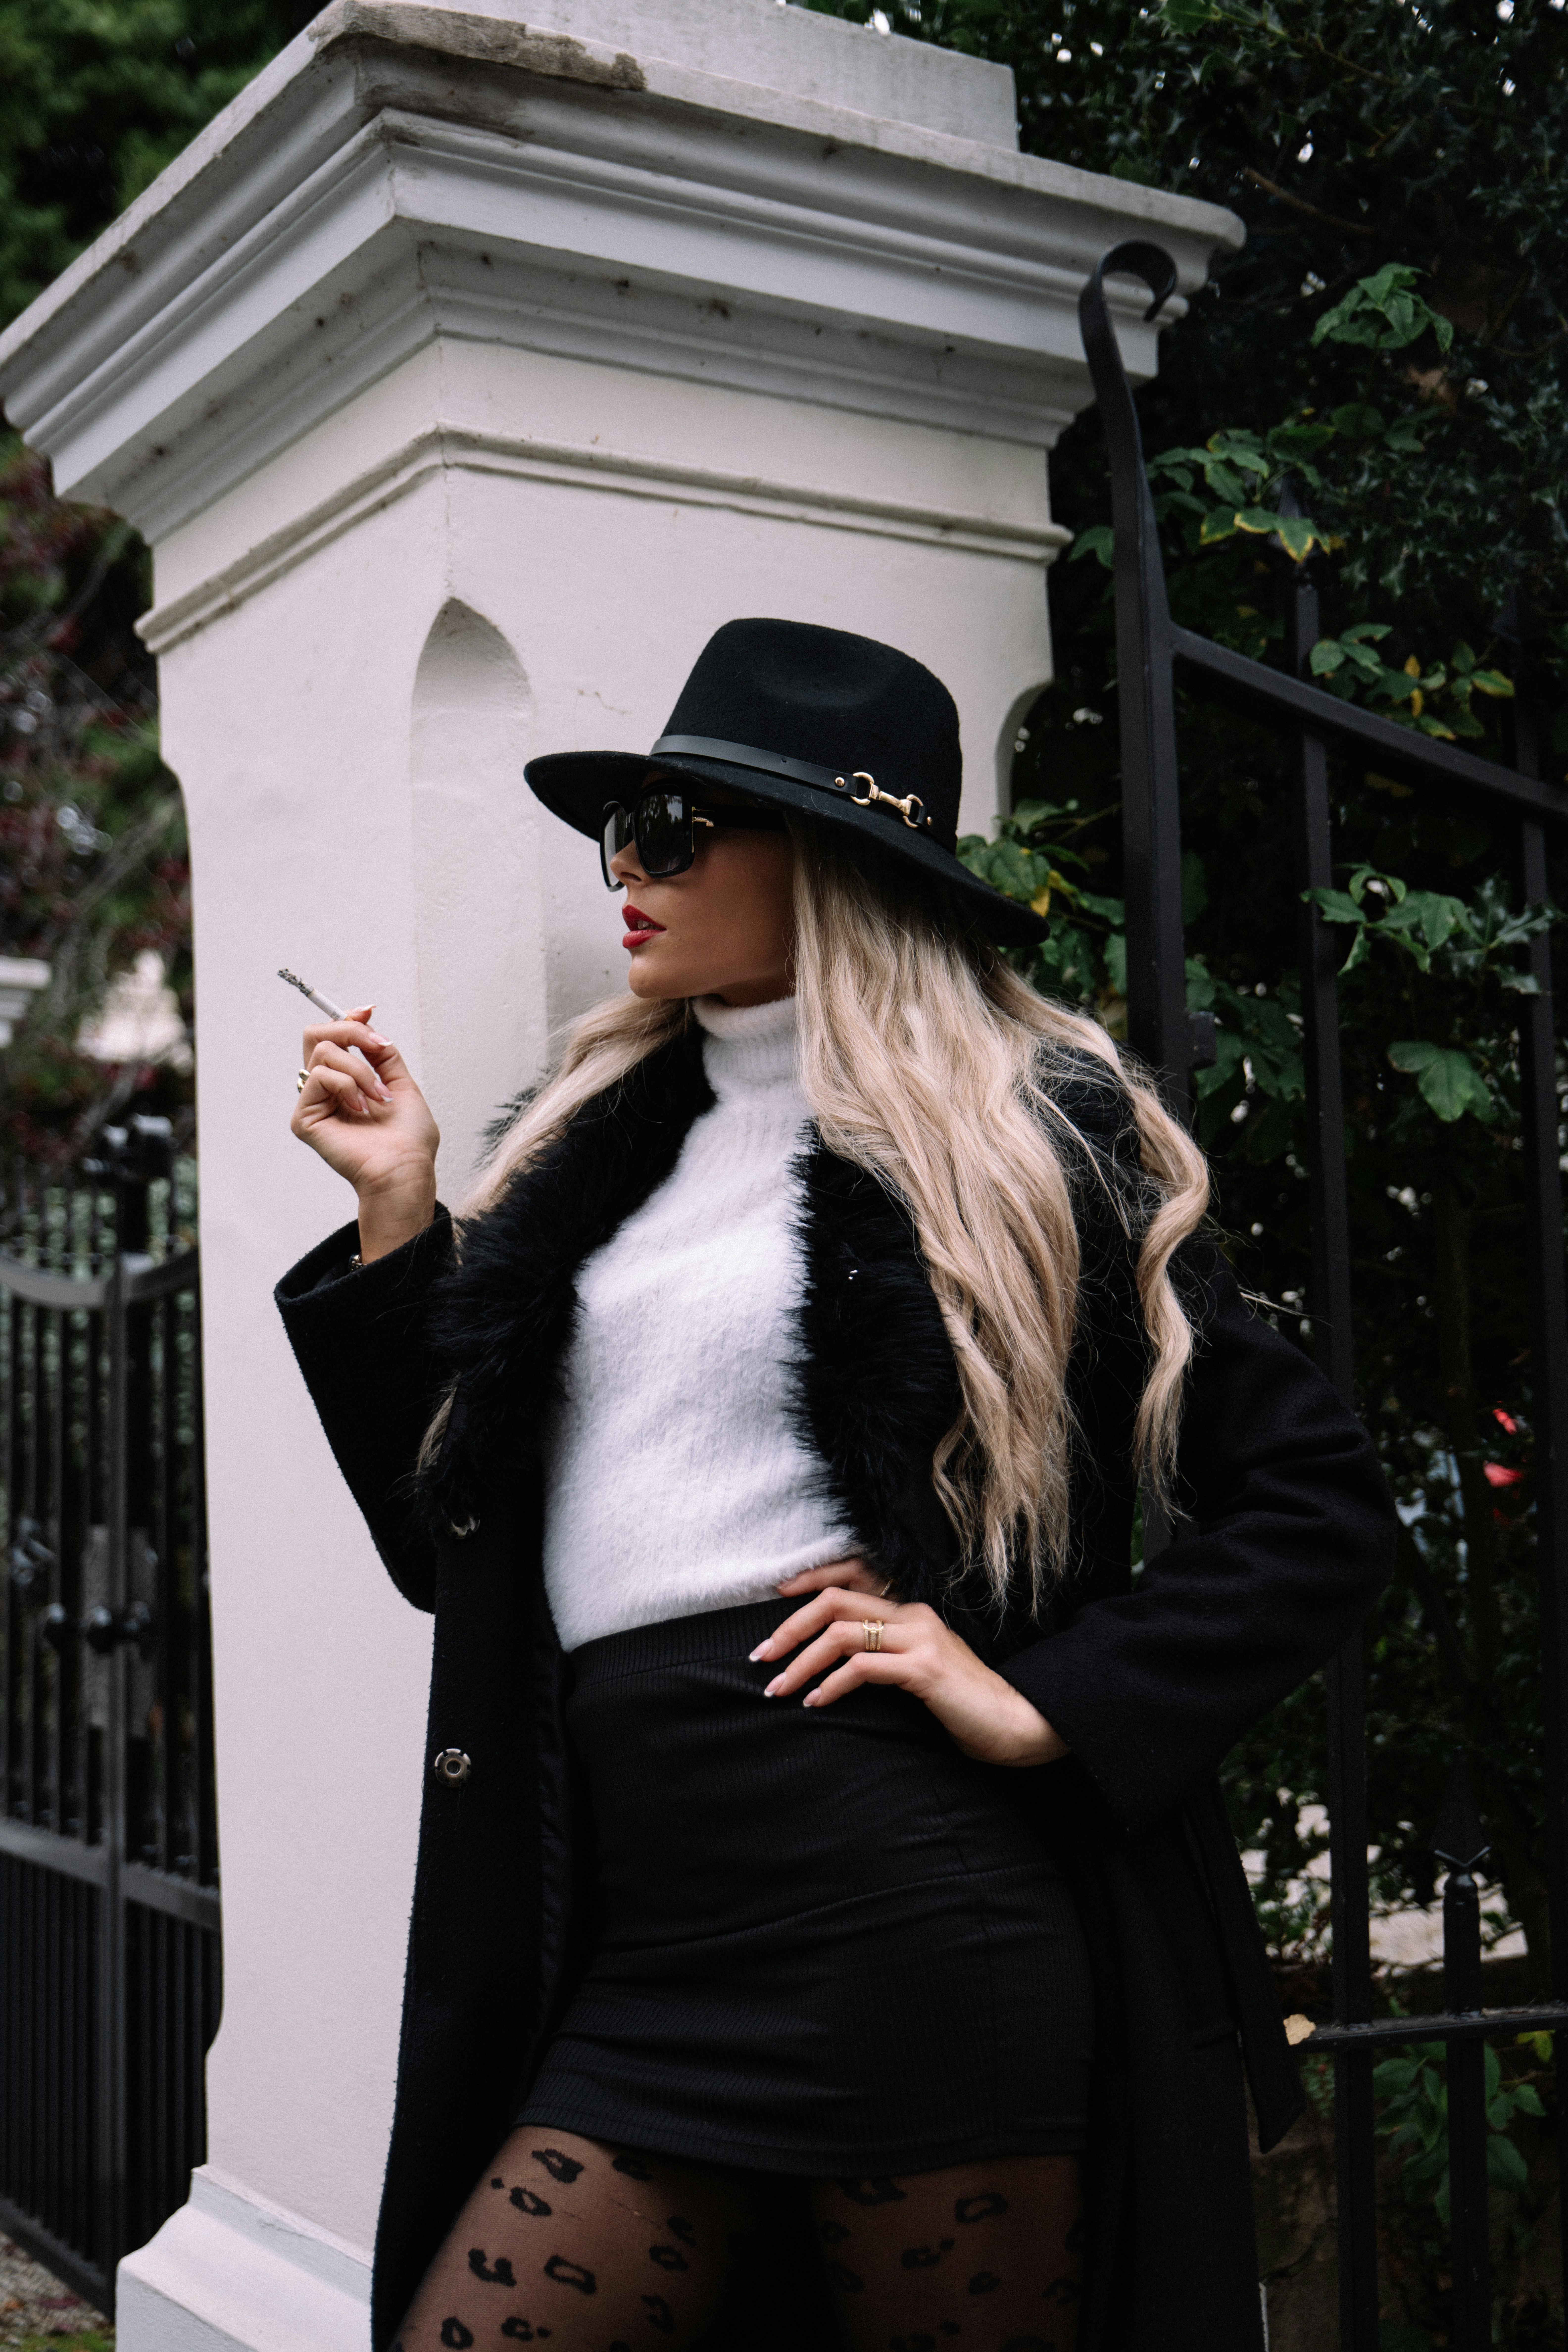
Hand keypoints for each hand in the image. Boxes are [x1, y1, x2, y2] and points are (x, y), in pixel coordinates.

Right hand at [289, 1006, 438, 1259]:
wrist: (405, 1169)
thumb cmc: (408, 1139)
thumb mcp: (402, 1083)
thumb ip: (383, 1054)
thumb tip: (368, 1021)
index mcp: (346, 1083)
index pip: (333, 1039)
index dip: (348, 1019)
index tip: (369, 1011)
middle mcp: (326, 1091)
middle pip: (316, 1036)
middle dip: (350, 1032)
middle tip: (378, 1047)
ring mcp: (313, 1104)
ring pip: (324, 1053)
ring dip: (361, 1070)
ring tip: (378, 1098)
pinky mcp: (305, 1118)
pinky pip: (320, 1077)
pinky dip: (349, 1086)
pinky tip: (363, 1109)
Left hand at [760, 1560, 1068, 1767]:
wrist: (1014, 1723)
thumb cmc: (962, 1704)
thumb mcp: (916, 1672)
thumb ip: (884, 1659)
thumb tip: (833, 1666)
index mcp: (911, 1612)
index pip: (853, 1579)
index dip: (811, 1582)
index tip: (776, 1600)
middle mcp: (914, 1615)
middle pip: (835, 1602)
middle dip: (790, 1627)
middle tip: (762, 1656)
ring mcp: (920, 1638)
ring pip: (841, 1633)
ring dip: (802, 1661)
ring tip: (779, 1688)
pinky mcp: (924, 1667)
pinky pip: (862, 1667)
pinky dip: (831, 1684)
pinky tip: (816, 1702)